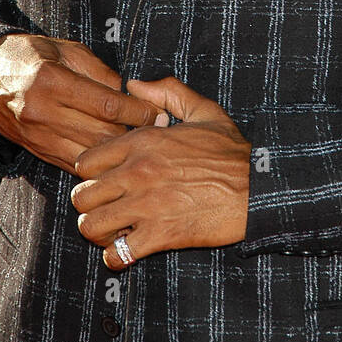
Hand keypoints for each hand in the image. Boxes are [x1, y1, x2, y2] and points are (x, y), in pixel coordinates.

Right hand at [0, 33, 163, 174]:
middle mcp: (43, 112)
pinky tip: (113, 156)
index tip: (158, 112)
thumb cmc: (28, 56)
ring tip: (139, 144)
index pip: (108, 105)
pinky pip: (73, 164)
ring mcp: (37, 135)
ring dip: (118, 151)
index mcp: (53, 81)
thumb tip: (129, 94)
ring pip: (91, 154)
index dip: (139, 111)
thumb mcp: (65, 49)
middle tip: (157, 130)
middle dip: (134, 134)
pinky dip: (97, 162)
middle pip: (103, 135)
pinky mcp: (35, 150)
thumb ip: (99, 71)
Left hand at [71, 76, 251, 263]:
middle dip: (91, 205)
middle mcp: (138, 173)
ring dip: (100, 231)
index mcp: (143, 142)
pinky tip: (129, 249)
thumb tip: (133, 84)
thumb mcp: (204, 111)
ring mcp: (147, 205)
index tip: (106, 181)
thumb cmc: (233, 152)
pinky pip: (118, 254)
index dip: (91, 174)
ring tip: (115, 229)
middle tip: (108, 208)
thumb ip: (167, 92)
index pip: (85, 161)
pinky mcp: (161, 235)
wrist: (260, 188)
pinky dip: (118, 256)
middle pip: (81, 196)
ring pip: (91, 225)